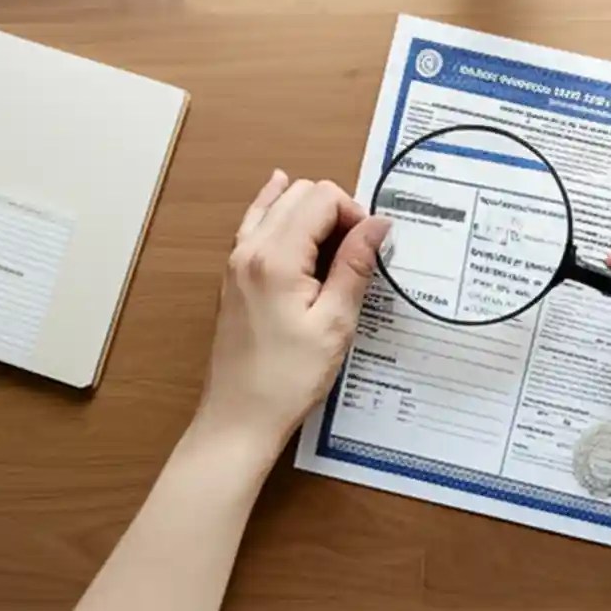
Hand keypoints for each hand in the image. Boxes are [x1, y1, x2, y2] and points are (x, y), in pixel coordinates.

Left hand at [194, 170, 390, 459]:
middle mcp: (249, 249)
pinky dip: (278, 214)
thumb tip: (378, 224)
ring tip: (336, 240)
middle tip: (358, 250)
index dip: (355, 213)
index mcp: (276, 257)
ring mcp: (236, 261)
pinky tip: (289, 210)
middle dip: (335, 209)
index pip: (322, 199)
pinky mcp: (233, 276)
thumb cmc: (288, 379)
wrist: (239, 417)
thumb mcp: (335, 323)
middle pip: (299, 193)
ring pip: (276, 204)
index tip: (371, 248)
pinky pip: (255, 225)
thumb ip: (355, 266)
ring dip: (309, 212)